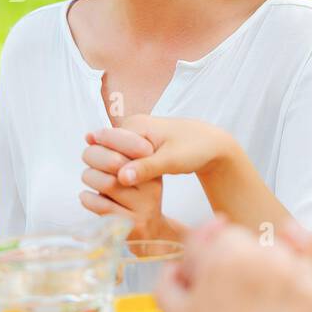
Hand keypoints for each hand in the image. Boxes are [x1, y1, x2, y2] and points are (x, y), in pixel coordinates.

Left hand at [80, 132, 174, 240]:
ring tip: (88, 178)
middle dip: (93, 156)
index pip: (130, 143)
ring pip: (107, 184)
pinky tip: (87, 196)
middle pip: (116, 162)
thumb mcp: (133, 170)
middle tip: (87, 158)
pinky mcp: (134, 224)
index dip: (107, 137)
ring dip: (90, 177)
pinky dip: (88, 199)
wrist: (152, 229)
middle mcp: (152, 185)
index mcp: (154, 166)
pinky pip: (103, 207)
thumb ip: (115, 152)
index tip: (92, 138)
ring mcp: (144, 206)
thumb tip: (89, 136)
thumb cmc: (136, 194)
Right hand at [81, 115, 232, 239]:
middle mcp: (128, 128)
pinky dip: (123, 174)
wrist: (210, 145)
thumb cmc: (195, 149)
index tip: (129, 176)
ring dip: (115, 173)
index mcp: (135, 124)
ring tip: (129, 187)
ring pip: (108, 158)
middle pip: (101, 149)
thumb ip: (147, 168)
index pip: (107, 142)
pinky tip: (131, 187)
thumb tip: (121, 178)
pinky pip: (119, 163)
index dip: (114, 162)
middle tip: (126, 184)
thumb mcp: (173, 160)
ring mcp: (129, 139)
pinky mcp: (134, 150)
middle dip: (110, 168)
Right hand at [155, 219, 311, 311]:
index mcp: (229, 255)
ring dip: (296, 281)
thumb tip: (215, 225)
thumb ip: (185, 262)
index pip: (232, 240)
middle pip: (270, 248)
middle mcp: (272, 260)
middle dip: (262, 272)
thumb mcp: (177, 310)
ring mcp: (308, 282)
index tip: (227, 294)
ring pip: (305, 261)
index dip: (227, 267)